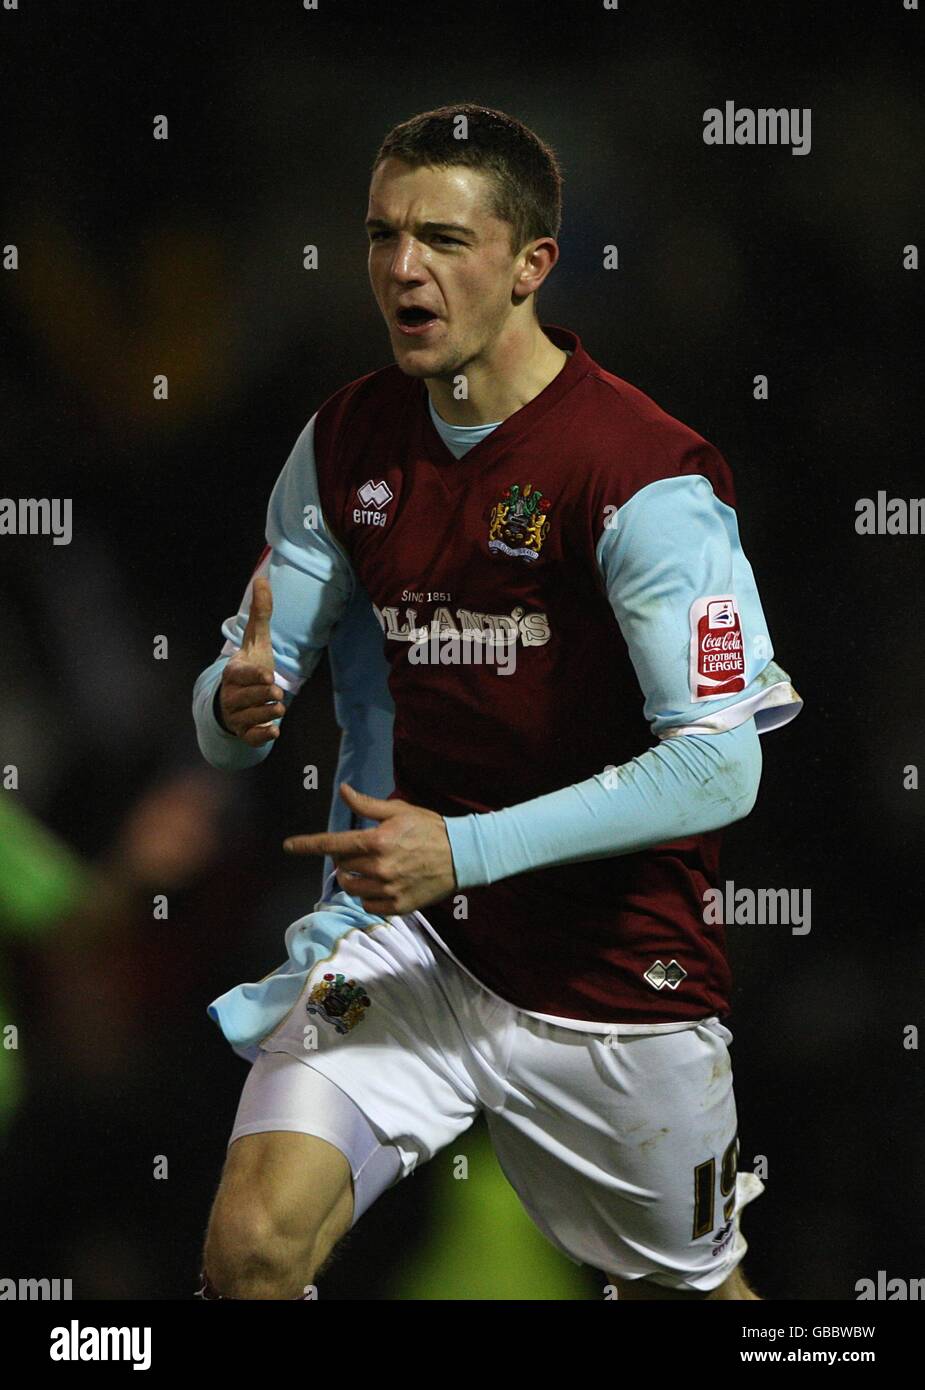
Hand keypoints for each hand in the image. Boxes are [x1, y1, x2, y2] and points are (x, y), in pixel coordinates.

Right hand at [219, 576, 285, 746]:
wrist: (238, 698)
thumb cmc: (250, 667)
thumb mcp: (256, 641)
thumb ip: (261, 613)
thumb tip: (262, 578)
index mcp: (233, 672)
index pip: (242, 676)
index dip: (255, 678)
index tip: (268, 679)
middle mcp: (231, 695)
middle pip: (253, 698)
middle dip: (268, 697)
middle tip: (276, 694)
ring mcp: (236, 716)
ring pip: (256, 717)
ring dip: (271, 713)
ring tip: (276, 706)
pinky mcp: (244, 733)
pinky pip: (253, 737)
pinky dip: (264, 735)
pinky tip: (273, 731)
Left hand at [283, 783, 456, 915]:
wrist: (461, 856)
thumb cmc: (429, 829)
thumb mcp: (398, 811)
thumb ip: (366, 805)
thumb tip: (343, 791)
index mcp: (376, 842)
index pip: (332, 845)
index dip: (307, 845)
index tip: (288, 846)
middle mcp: (379, 868)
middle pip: (341, 866)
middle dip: (344, 857)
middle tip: (362, 850)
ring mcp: (388, 890)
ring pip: (351, 887)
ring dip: (353, 877)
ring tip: (369, 868)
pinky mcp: (397, 906)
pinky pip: (367, 904)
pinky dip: (368, 895)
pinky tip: (381, 884)